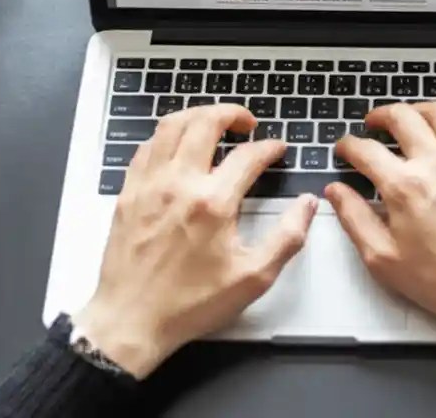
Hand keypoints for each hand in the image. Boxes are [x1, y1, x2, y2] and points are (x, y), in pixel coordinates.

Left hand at [75, 105, 316, 377]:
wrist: (131, 321)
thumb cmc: (189, 304)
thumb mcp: (252, 278)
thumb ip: (287, 237)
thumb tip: (307, 206)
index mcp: (213, 204)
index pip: (248, 155)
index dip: (269, 147)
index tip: (278, 148)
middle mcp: (179, 185)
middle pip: (205, 123)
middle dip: (232, 114)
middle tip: (247, 122)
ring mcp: (149, 186)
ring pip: (170, 125)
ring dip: (196, 115)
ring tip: (213, 122)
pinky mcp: (128, 194)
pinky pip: (146, 148)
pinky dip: (165, 136)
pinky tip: (176, 146)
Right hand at [328, 103, 435, 345]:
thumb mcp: (384, 259)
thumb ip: (355, 219)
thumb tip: (335, 192)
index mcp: (404, 187)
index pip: (366, 150)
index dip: (348, 145)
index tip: (345, 149)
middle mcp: (435, 164)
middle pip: (401, 118)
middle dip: (379, 116)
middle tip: (371, 124)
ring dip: (416, 109)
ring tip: (406, 117)